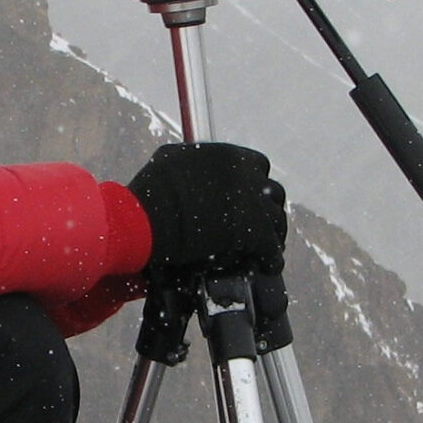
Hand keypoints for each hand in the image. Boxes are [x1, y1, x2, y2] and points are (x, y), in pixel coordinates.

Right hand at [128, 141, 286, 277]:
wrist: (145, 220)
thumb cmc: (149, 192)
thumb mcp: (169, 161)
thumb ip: (190, 160)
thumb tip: (190, 165)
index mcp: (228, 156)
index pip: (258, 166)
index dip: (255, 185)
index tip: (248, 199)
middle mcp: (245, 175)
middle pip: (272, 193)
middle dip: (268, 209)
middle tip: (260, 224)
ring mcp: (251, 203)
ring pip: (276, 220)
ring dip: (272, 234)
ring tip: (265, 249)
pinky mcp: (252, 233)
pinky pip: (271, 249)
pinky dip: (271, 259)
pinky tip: (267, 266)